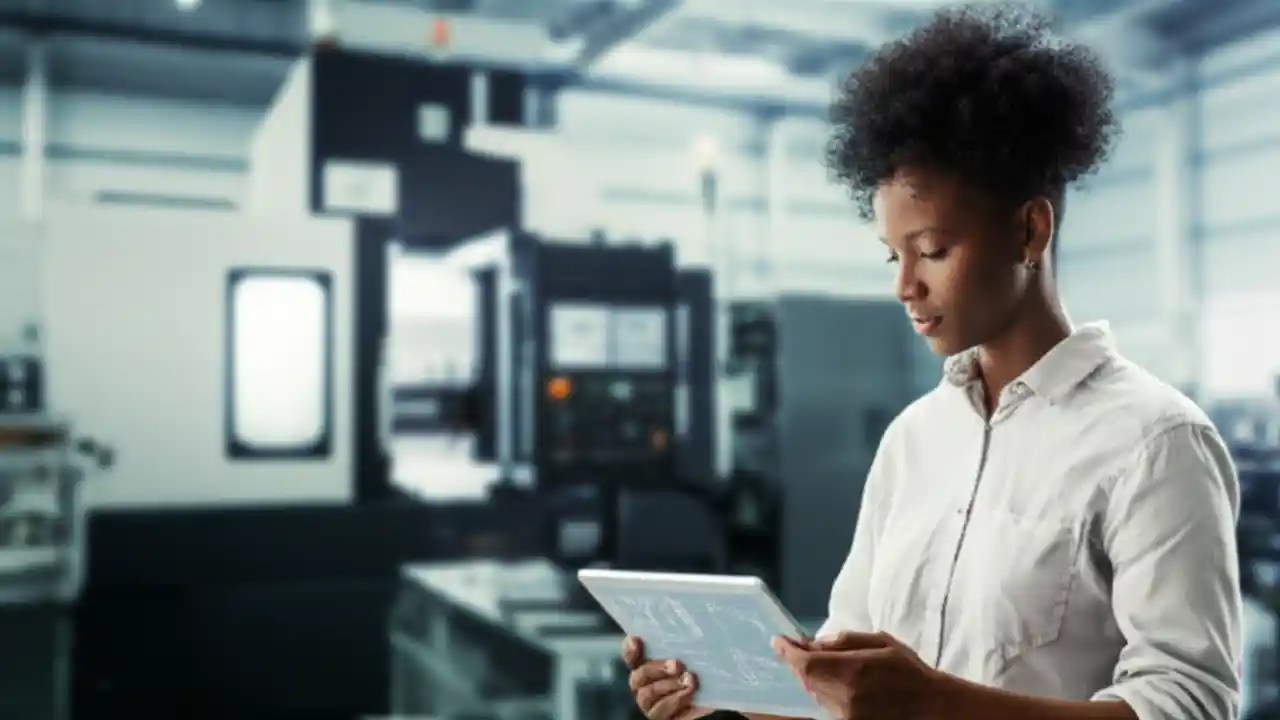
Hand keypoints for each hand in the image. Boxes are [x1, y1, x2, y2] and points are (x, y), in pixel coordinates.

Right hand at [621, 636, 711, 719]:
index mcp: (645, 669)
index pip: (631, 658)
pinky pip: (666, 714)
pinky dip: (679, 703)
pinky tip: (692, 696)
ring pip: (650, 697)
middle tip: (677, 665)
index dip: (630, 650)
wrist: (714, 697)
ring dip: (671, 688)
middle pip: (639, 678)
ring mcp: (652, 707)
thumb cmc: (701, 674)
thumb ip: (682, 646)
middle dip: (658, 669)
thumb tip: (686, 628)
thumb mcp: (693, 658)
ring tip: (690, 682)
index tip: (636, 639)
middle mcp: (644, 688)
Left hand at [772, 631, 940, 719]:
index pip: (806, 663)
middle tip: (794, 648)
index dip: (788, 652)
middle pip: (806, 680)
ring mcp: (847, 715)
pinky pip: (827, 707)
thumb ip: (846, 640)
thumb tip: (815, 642)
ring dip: (810, 678)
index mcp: (854, 671)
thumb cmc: (910, 672)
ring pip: (815, 695)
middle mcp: (846, 697)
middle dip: (797, 663)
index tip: (779, 641)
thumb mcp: (882, 643)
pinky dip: (823, 692)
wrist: (934, 708)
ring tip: (812, 662)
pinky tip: (829, 681)